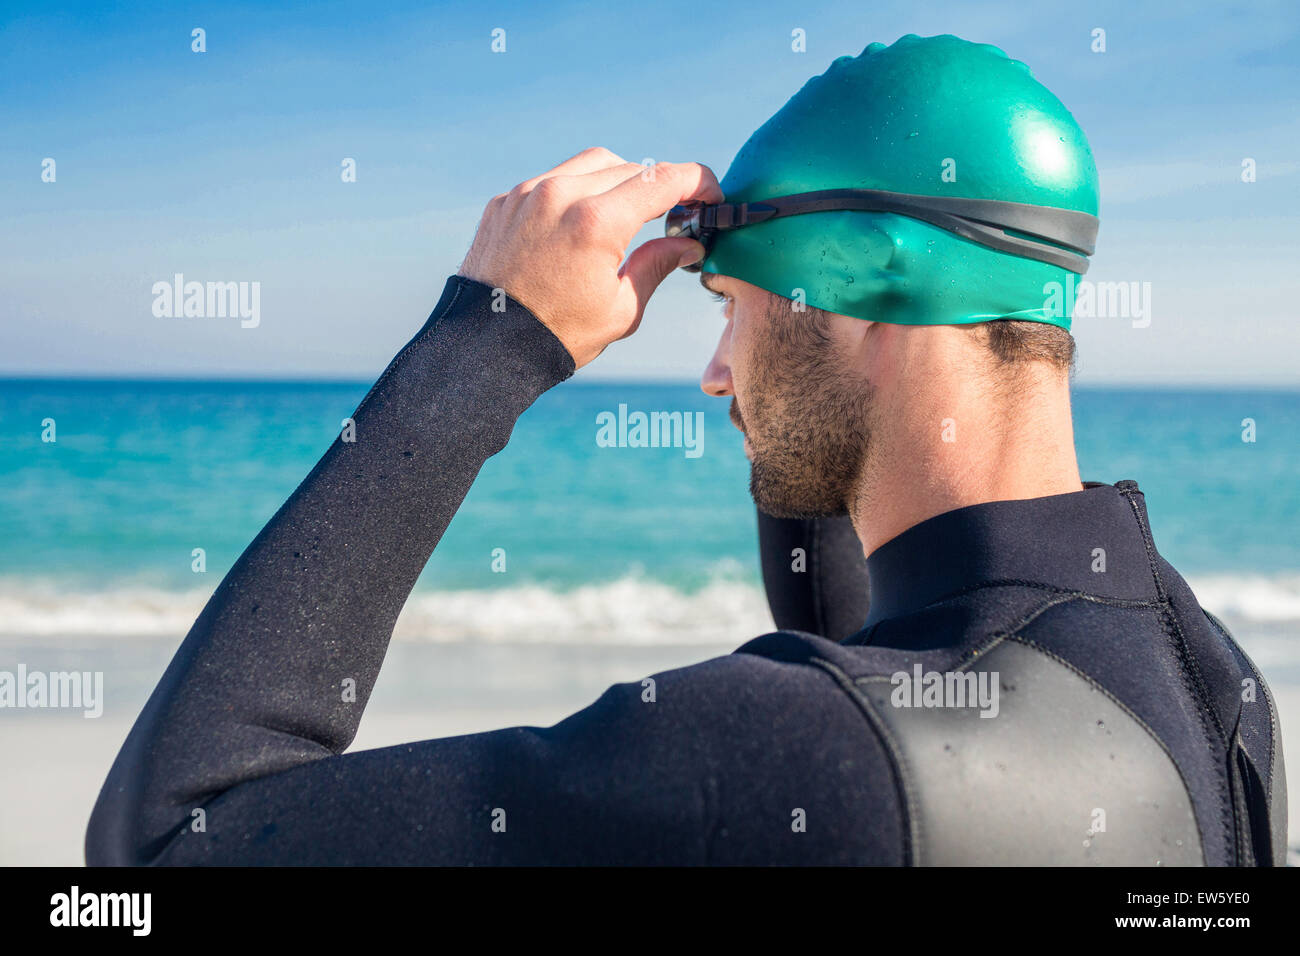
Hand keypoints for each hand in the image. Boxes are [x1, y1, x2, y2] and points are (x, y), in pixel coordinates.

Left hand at [458, 147, 722, 367]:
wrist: (484, 348)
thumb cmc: (557, 336)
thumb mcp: (621, 309)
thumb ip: (658, 264)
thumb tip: (689, 243)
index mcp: (596, 222)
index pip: (663, 180)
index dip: (698, 182)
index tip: (711, 196)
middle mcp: (560, 194)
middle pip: (630, 167)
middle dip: (658, 186)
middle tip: (675, 213)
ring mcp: (527, 193)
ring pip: (590, 165)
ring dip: (618, 180)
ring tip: (628, 215)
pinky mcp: (504, 201)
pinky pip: (551, 180)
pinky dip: (576, 192)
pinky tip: (582, 224)